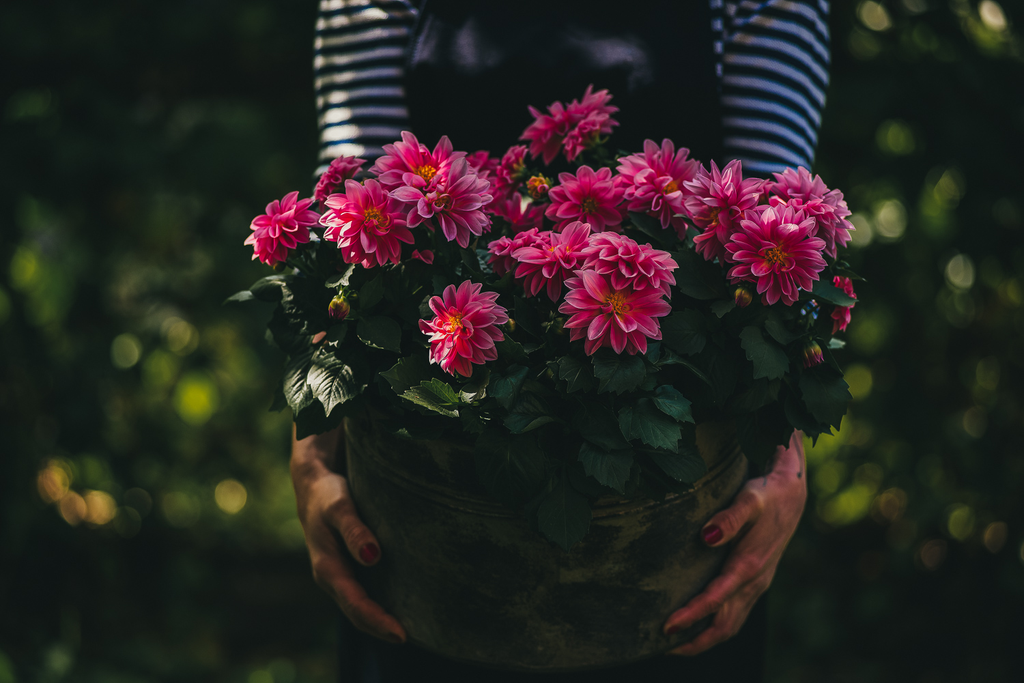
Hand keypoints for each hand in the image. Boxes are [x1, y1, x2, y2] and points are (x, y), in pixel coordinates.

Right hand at [291, 425, 405, 643]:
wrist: (313, 486)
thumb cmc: (327, 495)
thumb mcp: (338, 507)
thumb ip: (354, 530)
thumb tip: (372, 556)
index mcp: (327, 568)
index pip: (354, 603)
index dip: (377, 621)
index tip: (401, 633)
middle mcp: (332, 577)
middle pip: (357, 612)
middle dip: (380, 628)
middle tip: (410, 638)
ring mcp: (339, 574)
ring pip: (359, 605)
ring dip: (380, 620)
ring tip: (412, 628)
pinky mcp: (348, 567)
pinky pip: (363, 592)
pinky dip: (379, 604)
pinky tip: (402, 603)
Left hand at [663, 429, 806, 654]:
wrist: (792, 494)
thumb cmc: (766, 494)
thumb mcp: (749, 498)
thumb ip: (730, 517)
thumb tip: (708, 536)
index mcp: (749, 565)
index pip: (715, 600)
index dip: (691, 615)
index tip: (666, 626)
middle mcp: (754, 581)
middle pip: (724, 625)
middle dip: (695, 641)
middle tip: (661, 646)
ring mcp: (757, 584)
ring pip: (732, 624)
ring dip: (705, 639)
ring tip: (675, 646)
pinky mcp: (756, 582)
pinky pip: (736, 614)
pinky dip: (716, 627)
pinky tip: (699, 625)